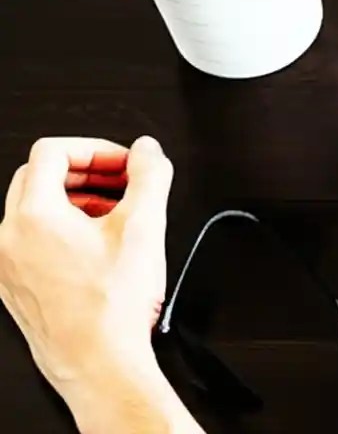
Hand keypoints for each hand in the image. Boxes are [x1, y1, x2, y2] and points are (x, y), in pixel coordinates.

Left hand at [0, 137, 201, 433]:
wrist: (97, 362)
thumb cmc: (112, 308)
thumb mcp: (145, 228)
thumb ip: (150, 177)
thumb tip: (148, 152)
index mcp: (33, 216)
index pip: (53, 152)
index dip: (95, 148)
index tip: (123, 163)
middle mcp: (9, 237)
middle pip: (39, 177)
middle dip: (86, 172)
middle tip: (121, 182)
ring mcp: (7, 263)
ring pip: (34, 209)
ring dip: (76, 200)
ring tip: (115, 215)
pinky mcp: (14, 285)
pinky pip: (31, 240)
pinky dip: (62, 230)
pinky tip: (99, 248)